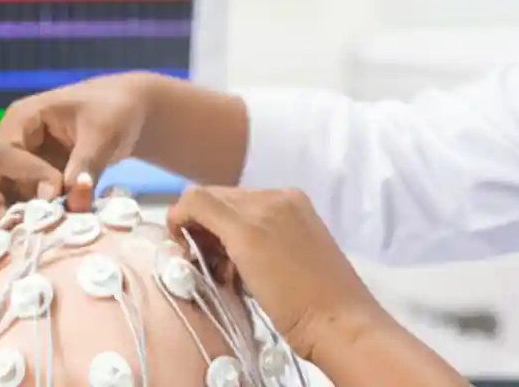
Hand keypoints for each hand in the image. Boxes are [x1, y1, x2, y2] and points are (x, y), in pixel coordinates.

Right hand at [0, 72, 156, 222]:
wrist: (128, 113)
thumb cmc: (114, 111)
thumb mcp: (104, 132)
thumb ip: (86, 164)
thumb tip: (73, 200)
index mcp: (21, 120)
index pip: (4, 154)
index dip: (28, 177)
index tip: (59, 190)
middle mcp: (11, 145)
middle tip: (25, 229)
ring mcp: (20, 170)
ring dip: (17, 221)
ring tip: (47, 232)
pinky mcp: (35, 188)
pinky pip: (22, 211)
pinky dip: (35, 223)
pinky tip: (60, 230)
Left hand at [166, 186, 390, 360]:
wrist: (340, 322)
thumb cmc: (319, 303)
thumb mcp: (290, 258)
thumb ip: (263, 244)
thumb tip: (226, 251)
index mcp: (292, 201)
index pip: (237, 201)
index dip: (218, 225)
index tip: (217, 258)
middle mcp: (277, 196)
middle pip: (219, 198)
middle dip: (204, 227)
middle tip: (207, 265)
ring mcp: (263, 210)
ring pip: (205, 199)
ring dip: (197, 230)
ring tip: (213, 270)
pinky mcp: (245, 230)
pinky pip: (196, 205)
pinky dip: (179, 220)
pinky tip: (182, 249)